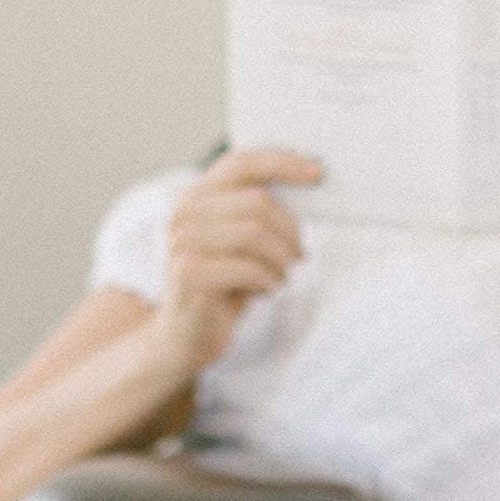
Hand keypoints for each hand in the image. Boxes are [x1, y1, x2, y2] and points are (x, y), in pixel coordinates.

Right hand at [153, 148, 320, 371]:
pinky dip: (269, 281)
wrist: (186, 337)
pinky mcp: (188, 274)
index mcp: (196, 196)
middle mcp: (183, 213)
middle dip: (289, 231)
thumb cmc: (222, 287)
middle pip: (256, 202)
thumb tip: (306, 188)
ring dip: (281, 259)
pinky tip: (268, 291)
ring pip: (255, 233)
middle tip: (300, 256)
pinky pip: (248, 267)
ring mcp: (182, 242)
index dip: (281, 163)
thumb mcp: (240, 245)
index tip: (317, 173)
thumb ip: (257, 215)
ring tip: (282, 276)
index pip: (241, 163)